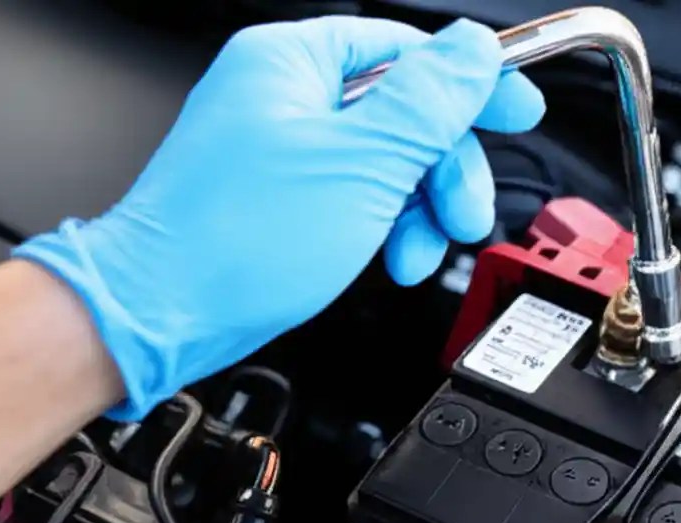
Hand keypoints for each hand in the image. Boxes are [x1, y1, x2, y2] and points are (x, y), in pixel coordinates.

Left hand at [12, 17, 543, 419]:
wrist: (161, 315)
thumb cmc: (233, 240)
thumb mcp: (360, 164)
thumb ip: (429, 103)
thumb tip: (473, 50)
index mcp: (294, 62)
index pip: (411, 51)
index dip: (475, 83)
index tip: (519, 109)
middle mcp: (288, 97)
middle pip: (410, 114)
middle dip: (447, 171)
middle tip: (465, 213)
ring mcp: (288, 150)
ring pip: (394, 163)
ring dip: (422, 211)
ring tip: (419, 250)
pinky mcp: (290, 199)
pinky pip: (365, 198)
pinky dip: (390, 230)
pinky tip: (391, 260)